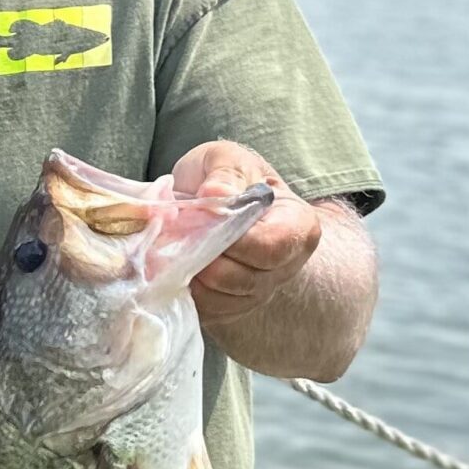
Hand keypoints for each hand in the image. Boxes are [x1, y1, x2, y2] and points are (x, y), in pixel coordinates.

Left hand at [170, 140, 321, 316]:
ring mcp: (257, 292)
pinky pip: (204, 309)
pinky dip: (182, 287)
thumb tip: (215, 195)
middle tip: (176, 233)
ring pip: (221, 298)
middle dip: (205, 257)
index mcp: (297, 227)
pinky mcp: (228, 309)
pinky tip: (173, 263)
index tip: (204, 221)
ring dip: (189, 273)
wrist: (215, 203)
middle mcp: (284, 266)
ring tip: (170, 245)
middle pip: (244, 278)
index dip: (236, 241)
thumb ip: (225, 172)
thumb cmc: (226, 178)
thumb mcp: (227, 159)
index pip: (273, 247)